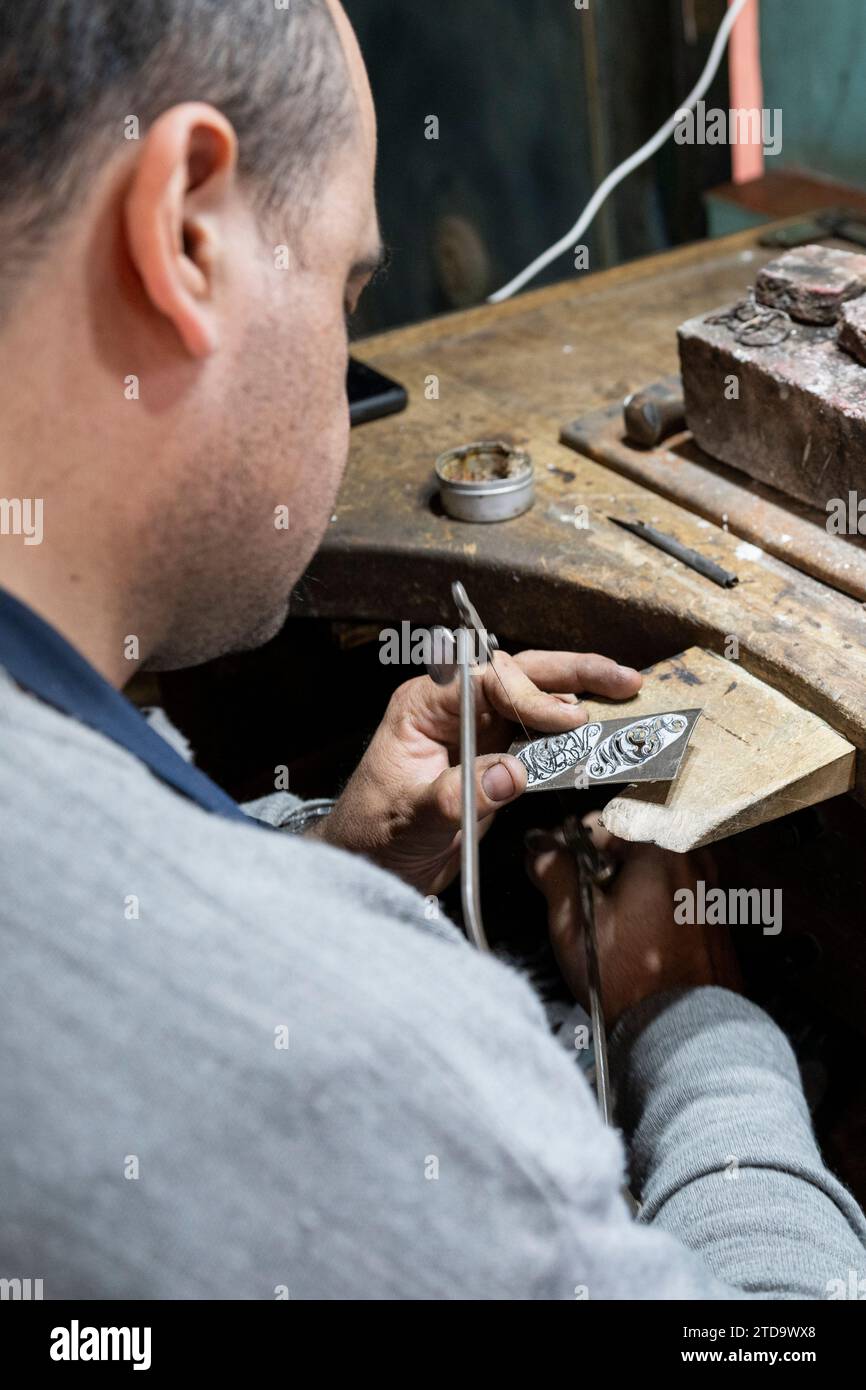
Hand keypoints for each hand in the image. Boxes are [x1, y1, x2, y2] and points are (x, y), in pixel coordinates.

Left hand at [312, 652, 640, 894]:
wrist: (371, 868)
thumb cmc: (372, 835)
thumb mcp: (411, 817)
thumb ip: (458, 795)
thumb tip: (511, 774)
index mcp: (423, 706)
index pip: (485, 681)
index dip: (531, 695)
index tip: (569, 719)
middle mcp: (453, 709)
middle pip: (517, 674)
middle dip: (571, 672)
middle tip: (622, 678)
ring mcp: (477, 733)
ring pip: (534, 699)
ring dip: (579, 695)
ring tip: (625, 694)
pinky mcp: (495, 760)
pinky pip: (539, 737)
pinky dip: (572, 734)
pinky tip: (602, 734)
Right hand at [528, 812, 740, 1025]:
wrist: (683, 1031)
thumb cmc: (632, 981)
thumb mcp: (573, 923)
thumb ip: (554, 873)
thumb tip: (541, 851)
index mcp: (661, 848)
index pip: (604, 818)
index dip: (570, 839)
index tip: (554, 859)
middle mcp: (693, 859)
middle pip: (631, 838)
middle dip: (598, 859)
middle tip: (576, 889)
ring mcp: (708, 887)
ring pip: (652, 864)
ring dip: (623, 879)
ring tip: (603, 916)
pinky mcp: (713, 914)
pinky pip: (672, 888)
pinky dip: (648, 898)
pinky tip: (631, 933)